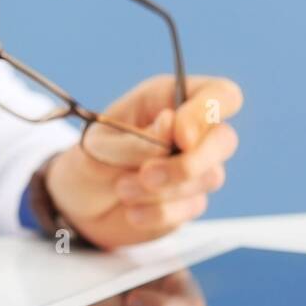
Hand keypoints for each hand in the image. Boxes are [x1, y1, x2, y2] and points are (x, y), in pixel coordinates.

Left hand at [44, 74, 242, 248]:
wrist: (80, 206)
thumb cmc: (90, 162)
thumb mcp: (101, 148)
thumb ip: (137, 139)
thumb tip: (171, 123)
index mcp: (169, 100)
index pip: (219, 94)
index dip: (207, 113)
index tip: (179, 137)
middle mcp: (190, 131)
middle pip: (225, 140)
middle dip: (188, 163)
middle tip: (146, 175)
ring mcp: (195, 168)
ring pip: (209, 177)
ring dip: (162, 189)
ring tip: (121, 189)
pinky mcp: (190, 200)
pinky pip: (191, 208)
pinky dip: (158, 212)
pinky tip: (132, 211)